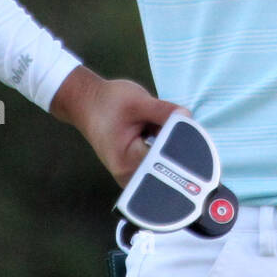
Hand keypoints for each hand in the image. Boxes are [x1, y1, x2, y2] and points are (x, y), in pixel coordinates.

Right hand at [49, 67, 191, 187]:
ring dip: (169, 146)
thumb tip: (188, 117)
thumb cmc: (108, 102)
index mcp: (128, 162)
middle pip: (166, 166)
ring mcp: (132, 175)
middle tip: (170, 125)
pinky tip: (153, 131)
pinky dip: (162, 147)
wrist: (87, 103)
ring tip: (155, 127)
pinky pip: (158, 161)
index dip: (182, 146)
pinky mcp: (135, 169)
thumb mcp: (138, 101)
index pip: (166, 161)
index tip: (189, 132)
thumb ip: (164, 111)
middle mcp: (129, 175)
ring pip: (164, 164)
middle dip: (176, 146)